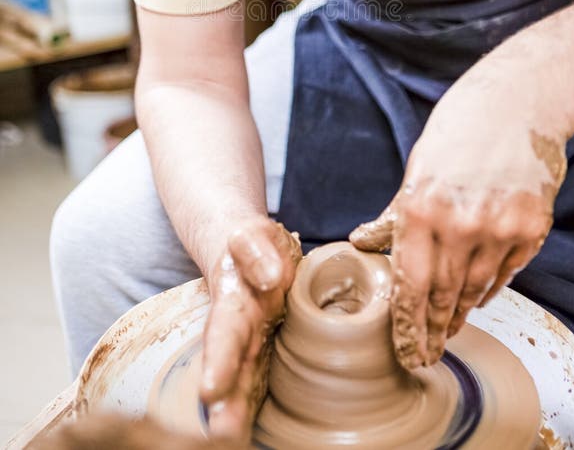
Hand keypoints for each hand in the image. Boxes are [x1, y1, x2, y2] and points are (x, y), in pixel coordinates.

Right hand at [199, 218, 301, 440]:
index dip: (219, 360)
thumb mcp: (253, 236)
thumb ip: (256, 251)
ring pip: (244, 382)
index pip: (225, 332)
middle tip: (224, 436)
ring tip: (232, 442)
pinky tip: (250, 435)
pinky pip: (259, 383)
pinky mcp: (264, 353)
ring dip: (238, 412)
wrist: (248, 248)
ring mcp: (252, 344)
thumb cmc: (253, 244)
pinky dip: (252, 409)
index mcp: (234, 301)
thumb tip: (271, 277)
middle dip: (226, 402)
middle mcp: (239, 329)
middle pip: (231, 368)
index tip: (210, 391)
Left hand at [350, 68, 566, 369]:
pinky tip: (476, 298)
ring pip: (475, 290)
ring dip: (459, 314)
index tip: (406, 351)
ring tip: (447, 331)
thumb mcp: (417, 169)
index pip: (410, 285)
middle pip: (442, 296)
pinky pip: (505, 274)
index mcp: (421, 208)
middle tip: (425, 354)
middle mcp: (460, 225)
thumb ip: (394, 215)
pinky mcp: (531, 230)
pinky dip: (488, 289)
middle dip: (432, 330)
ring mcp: (500, 230)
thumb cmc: (459, 130)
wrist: (518, 104)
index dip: (408, 325)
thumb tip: (362, 242)